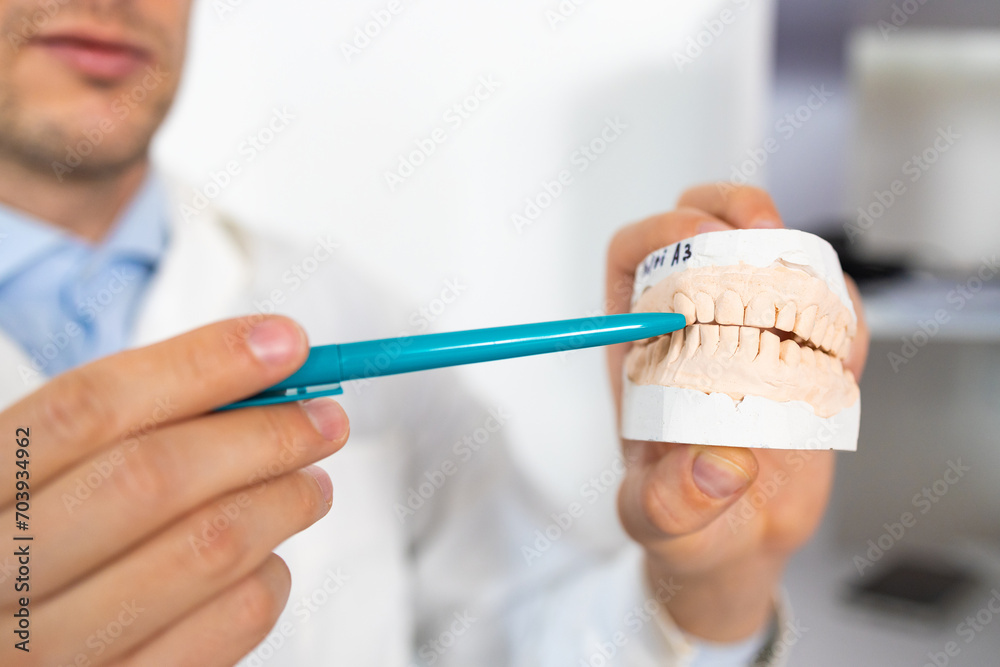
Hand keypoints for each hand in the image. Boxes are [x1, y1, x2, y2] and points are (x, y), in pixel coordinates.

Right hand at [0, 316, 349, 665]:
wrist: (15, 650)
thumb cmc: (43, 540)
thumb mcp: (51, 474)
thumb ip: (136, 424)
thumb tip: (270, 367)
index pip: (90, 407)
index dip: (201, 364)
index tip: (285, 342)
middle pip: (154, 477)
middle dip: (263, 434)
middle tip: (325, 420)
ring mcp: (49, 650)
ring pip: (208, 550)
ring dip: (285, 502)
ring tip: (312, 484)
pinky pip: (228, 625)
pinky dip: (271, 578)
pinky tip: (269, 558)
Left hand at [606, 184, 869, 640]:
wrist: (738, 539)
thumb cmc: (683, 520)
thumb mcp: (659, 521)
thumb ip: (671, 501)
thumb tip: (716, 463)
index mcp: (641, 345)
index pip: (636, 258)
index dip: (661, 234)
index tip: (696, 243)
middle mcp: (694, 325)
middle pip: (706, 228)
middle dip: (736, 210)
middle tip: (765, 232)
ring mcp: (752, 331)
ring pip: (773, 255)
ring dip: (801, 261)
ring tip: (816, 319)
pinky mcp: (802, 352)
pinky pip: (830, 309)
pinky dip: (845, 317)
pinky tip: (839, 360)